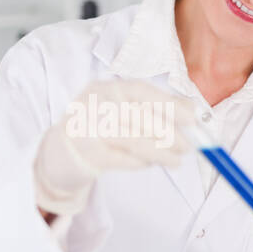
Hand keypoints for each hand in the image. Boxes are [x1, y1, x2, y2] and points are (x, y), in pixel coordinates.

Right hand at [34, 78, 195, 216]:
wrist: (60, 152)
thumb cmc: (100, 127)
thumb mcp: (124, 109)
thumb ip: (156, 107)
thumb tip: (193, 109)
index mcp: (105, 88)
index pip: (140, 91)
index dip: (168, 104)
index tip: (192, 118)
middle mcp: (93, 104)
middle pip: (138, 116)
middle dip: (169, 133)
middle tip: (188, 147)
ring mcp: (86, 129)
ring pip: (132, 140)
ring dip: (160, 153)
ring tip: (176, 161)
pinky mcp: (85, 154)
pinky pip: (121, 159)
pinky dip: (140, 162)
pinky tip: (149, 163)